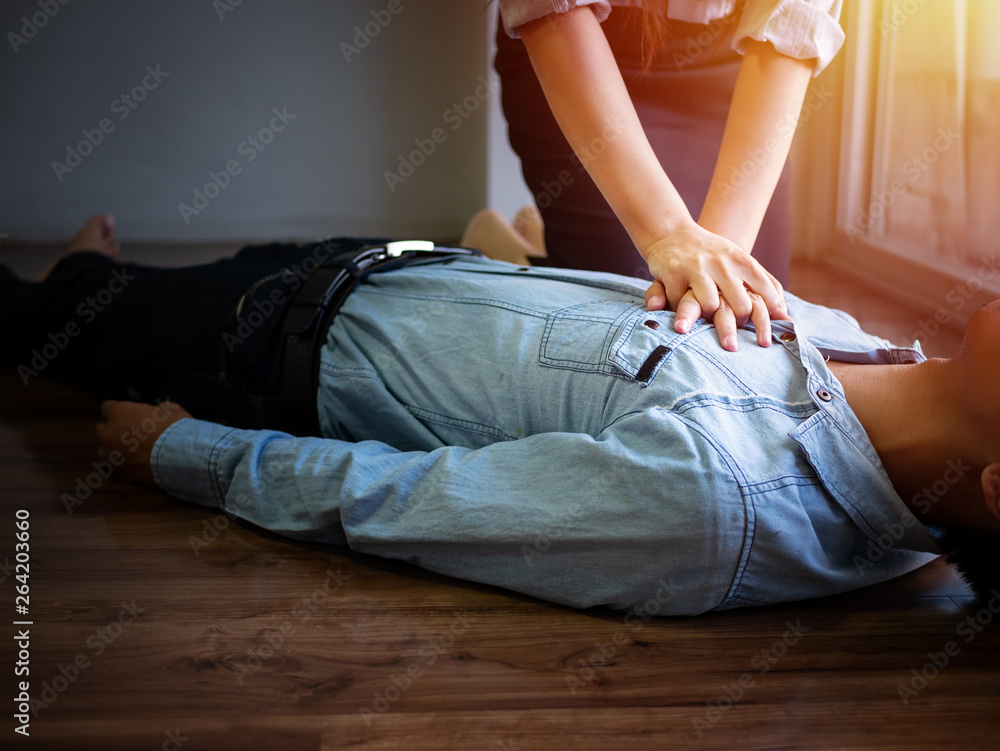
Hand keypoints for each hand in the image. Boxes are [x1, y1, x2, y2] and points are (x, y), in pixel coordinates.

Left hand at [95, 400, 192, 484]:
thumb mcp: (168, 408)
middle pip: (101, 429)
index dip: (119, 410)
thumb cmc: (174, 427)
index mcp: (119, 413)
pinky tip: (138, 461)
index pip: (107, 407)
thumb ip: (152, 411)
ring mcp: (113, 454)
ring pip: (103, 449)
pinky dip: (124, 462)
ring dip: (113, 447)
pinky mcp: (121, 471)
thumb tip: (152, 415)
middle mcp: (109, 433)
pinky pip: (116, 465)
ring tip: (130, 449)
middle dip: (113, 429)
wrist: (181, 456)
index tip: (128, 413)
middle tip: (130, 431)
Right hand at [641, 222, 790, 350]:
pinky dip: (681, 310)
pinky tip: (680, 306)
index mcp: (742, 260)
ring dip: (707, 316)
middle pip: (741, 307)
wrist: (671, 232)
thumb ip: (765, 284)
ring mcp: (697, 267)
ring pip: (711, 307)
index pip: (766, 295)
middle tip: (730, 331)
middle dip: (737, 324)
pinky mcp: (673, 273)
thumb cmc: (712, 253)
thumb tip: (786, 316)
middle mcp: (722, 263)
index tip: (760, 332)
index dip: (765, 318)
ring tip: (703, 317)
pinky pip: (681, 303)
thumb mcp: (739, 260)